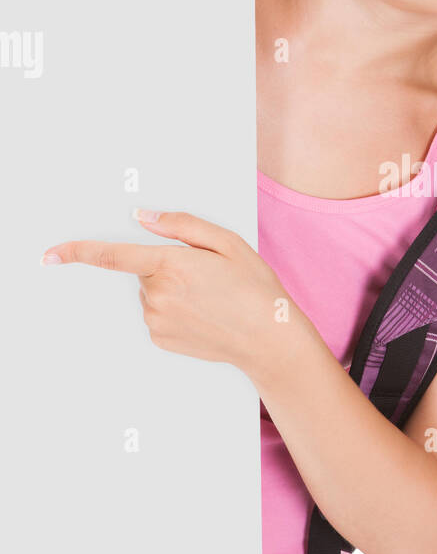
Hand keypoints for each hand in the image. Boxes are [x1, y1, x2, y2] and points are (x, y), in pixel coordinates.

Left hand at [40, 209, 295, 376]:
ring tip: (210, 298)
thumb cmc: (254, 289)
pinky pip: (157, 315)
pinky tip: (203, 314)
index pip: (112, 255)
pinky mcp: (161, 338)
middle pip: (145, 271)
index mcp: (172, 264)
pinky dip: (175, 311)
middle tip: (206, 276)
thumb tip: (144, 216)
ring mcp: (157, 320)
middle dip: (167, 267)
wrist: (268, 337)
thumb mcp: (226, 243)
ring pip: (151, 293)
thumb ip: (181, 224)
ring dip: (172, 290)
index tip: (51, 254)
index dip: (77, 252)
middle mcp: (158, 294)